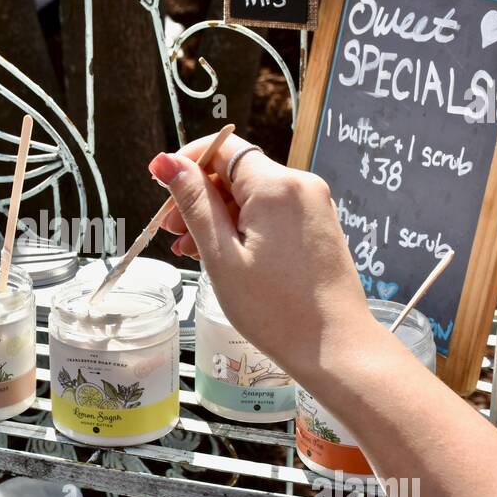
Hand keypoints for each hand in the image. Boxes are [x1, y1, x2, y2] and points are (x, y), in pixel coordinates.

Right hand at [148, 133, 377, 382]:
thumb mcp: (221, 255)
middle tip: (172, 233)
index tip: (162, 188)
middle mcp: (300, 186)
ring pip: (251, 195)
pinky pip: (271, 213)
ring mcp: (312, 206)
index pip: (222, 148)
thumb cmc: (275, 309)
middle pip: (236, 172)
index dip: (186, 163)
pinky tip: (225, 256)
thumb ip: (194, 203)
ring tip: (192, 251)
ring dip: (218, 216)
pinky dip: (243, 227)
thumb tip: (165, 161)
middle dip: (199, 197)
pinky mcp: (317, 226)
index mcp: (275, 186)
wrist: (334, 347)